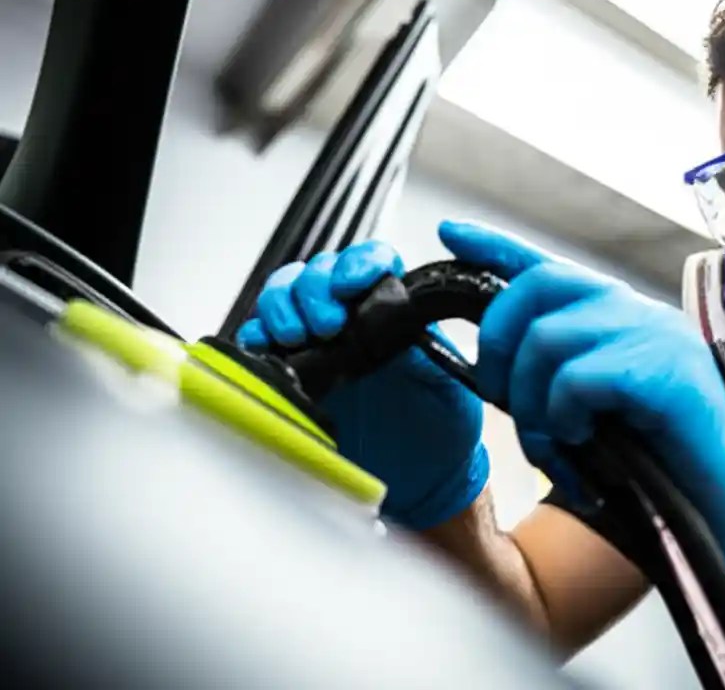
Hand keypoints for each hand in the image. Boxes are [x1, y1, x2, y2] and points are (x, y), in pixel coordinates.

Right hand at [237, 240, 486, 530]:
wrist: (419, 481)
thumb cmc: (440, 432)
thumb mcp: (448, 384)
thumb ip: (430, 348)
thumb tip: (409, 321)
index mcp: (394, 311)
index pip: (370, 262)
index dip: (358, 264)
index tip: (355, 284)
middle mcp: (352, 319)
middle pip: (318, 273)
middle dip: (316, 288)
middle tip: (327, 323)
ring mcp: (318, 344)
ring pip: (284, 295)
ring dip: (284, 305)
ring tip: (297, 335)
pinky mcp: (290, 374)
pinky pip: (260, 340)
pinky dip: (257, 335)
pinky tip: (265, 346)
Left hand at [438, 220, 724, 627]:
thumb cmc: (661, 468)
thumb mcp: (596, 413)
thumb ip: (558, 380)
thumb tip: (497, 374)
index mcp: (623, 318)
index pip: (549, 266)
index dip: (496, 247)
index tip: (451, 234)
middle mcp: (640, 313)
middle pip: (538, 287)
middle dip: (499, 343)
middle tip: (503, 398)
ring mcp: (657, 337)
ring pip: (548, 339)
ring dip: (531, 403)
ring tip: (553, 443)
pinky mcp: (667, 371)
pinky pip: (579, 379)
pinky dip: (565, 417)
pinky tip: (586, 441)